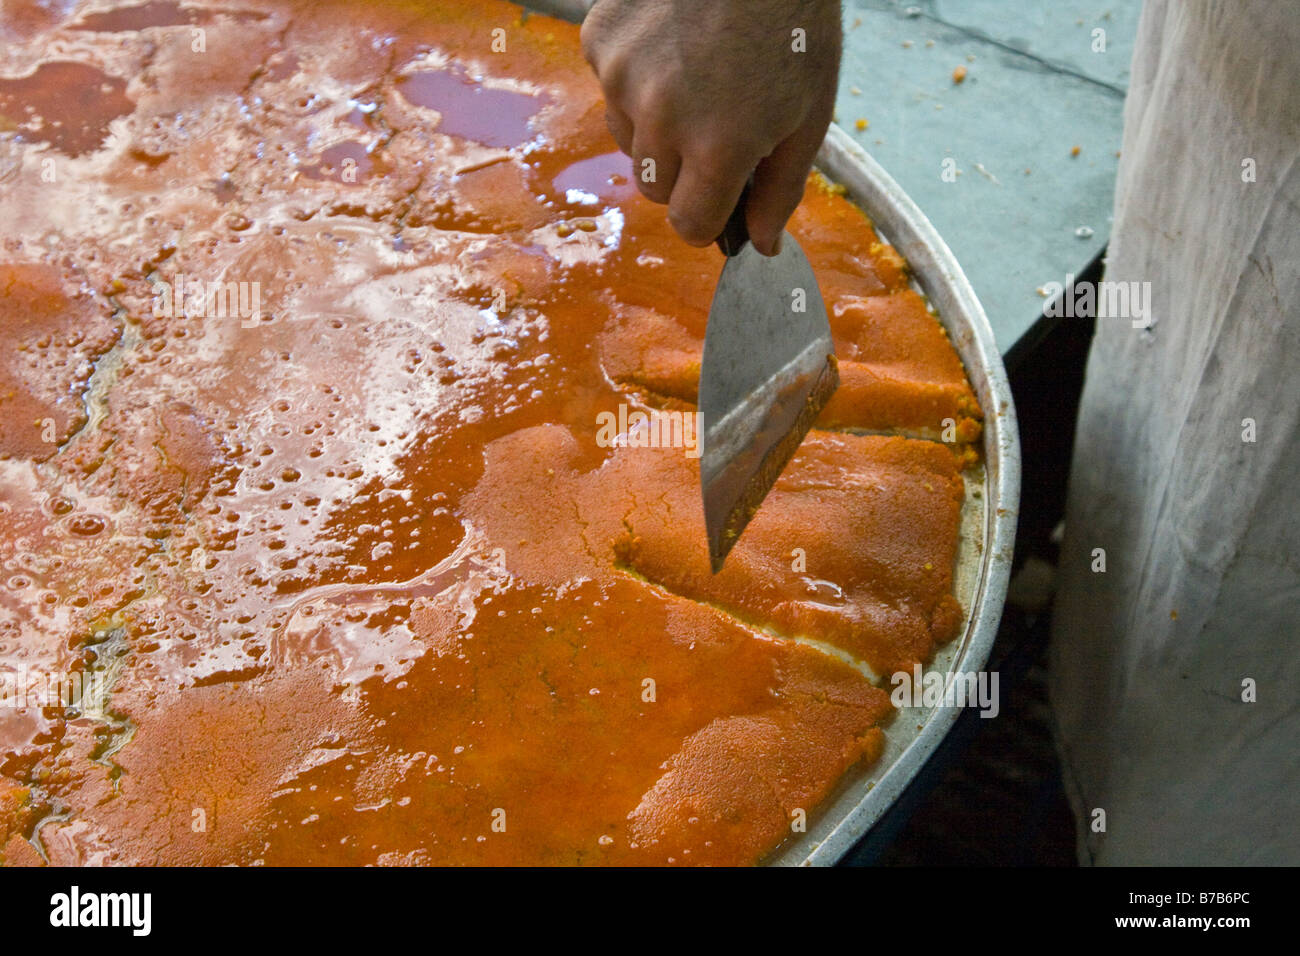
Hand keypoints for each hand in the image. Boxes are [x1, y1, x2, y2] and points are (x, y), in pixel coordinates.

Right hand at [581, 0, 841, 255]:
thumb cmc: (792, 28)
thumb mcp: (809, 116)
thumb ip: (781, 191)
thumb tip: (758, 244)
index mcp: (720, 148)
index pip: (689, 226)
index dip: (708, 216)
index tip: (720, 197)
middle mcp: (663, 121)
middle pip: (655, 189)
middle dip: (684, 173)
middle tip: (716, 124)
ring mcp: (622, 79)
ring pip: (628, 141)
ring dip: (655, 128)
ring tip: (695, 78)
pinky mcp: (599, 43)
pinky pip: (609, 89)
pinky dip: (634, 79)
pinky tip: (670, 46)